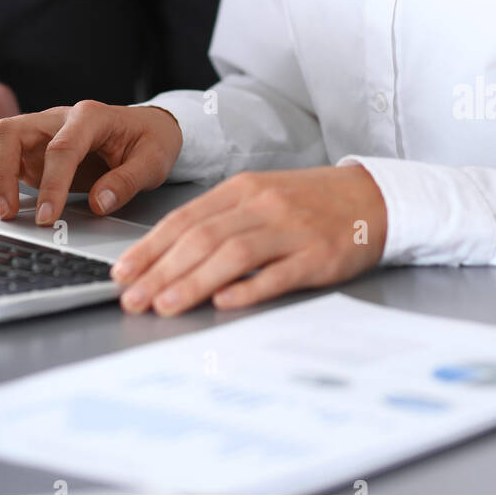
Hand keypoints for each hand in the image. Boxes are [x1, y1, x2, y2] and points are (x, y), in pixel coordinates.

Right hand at [0, 100, 182, 220]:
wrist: (149, 128)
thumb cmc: (150, 140)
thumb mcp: (153, 162)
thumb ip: (127, 182)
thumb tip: (100, 203)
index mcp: (91, 116)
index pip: (61, 147)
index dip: (51, 184)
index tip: (48, 216)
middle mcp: (60, 118)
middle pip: (11, 130)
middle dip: (0, 172)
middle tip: (7, 212)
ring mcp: (43, 130)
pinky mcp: (34, 147)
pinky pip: (0, 152)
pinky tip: (1, 201)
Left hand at [110, 165, 387, 316]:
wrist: (373, 197)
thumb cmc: (310, 201)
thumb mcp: (260, 197)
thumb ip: (220, 220)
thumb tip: (169, 253)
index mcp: (242, 189)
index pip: (184, 219)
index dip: (150, 247)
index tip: (122, 272)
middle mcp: (262, 205)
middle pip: (201, 237)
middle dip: (160, 271)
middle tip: (132, 298)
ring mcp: (290, 230)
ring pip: (232, 255)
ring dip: (193, 282)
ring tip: (165, 305)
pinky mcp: (318, 256)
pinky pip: (278, 273)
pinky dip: (248, 289)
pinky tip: (224, 303)